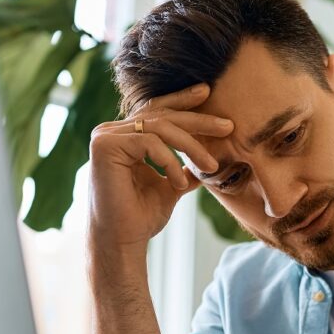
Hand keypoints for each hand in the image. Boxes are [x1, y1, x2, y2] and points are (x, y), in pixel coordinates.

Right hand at [88, 83, 233, 251]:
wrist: (122, 241)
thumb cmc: (142, 217)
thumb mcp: (172, 186)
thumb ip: (185, 169)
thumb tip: (209, 161)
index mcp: (126, 136)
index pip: (158, 111)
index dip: (183, 101)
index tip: (208, 93)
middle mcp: (112, 131)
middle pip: (162, 115)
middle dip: (198, 120)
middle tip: (227, 125)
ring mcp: (106, 136)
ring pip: (159, 128)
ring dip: (191, 146)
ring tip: (211, 166)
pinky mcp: (105, 146)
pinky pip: (149, 143)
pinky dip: (169, 162)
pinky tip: (180, 184)